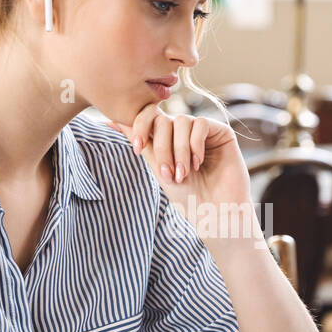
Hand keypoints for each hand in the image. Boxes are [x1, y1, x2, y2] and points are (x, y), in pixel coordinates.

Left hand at [104, 106, 252, 209]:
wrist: (216, 213)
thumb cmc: (188, 197)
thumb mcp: (157, 168)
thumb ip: (141, 143)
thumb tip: (110, 121)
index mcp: (168, 139)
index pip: (150, 117)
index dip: (140, 126)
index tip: (137, 149)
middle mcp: (185, 132)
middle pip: (163, 120)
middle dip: (162, 148)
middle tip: (167, 174)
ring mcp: (203, 131)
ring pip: (181, 122)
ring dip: (179, 150)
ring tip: (184, 174)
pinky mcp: (221, 133)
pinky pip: (201, 124)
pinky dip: (195, 145)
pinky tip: (198, 164)